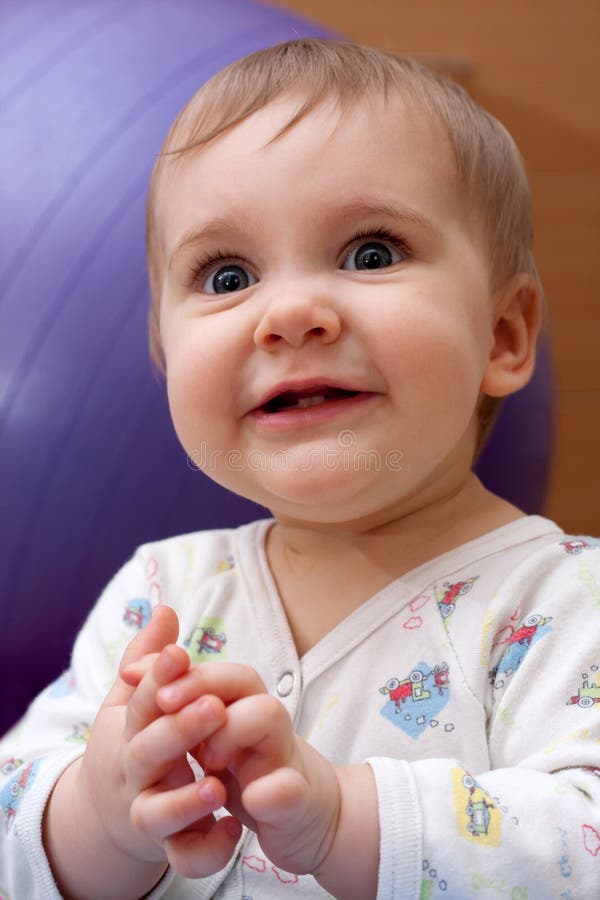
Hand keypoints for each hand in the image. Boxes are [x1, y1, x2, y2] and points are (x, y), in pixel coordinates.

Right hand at [70, 607, 240, 884]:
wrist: (108, 817)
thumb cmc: (131, 744)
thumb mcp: (129, 702)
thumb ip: (149, 659)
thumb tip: (166, 609)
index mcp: (127, 731)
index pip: (139, 699)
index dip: (158, 675)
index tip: (179, 653)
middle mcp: (133, 771)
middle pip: (148, 751)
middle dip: (179, 729)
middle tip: (213, 707)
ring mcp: (147, 811)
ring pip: (157, 814)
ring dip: (185, 799)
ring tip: (217, 786)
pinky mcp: (169, 846)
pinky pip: (184, 856)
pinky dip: (206, 849)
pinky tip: (231, 830)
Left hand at [154, 662, 341, 878]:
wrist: (300, 810)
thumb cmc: (245, 760)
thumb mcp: (208, 729)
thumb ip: (174, 693)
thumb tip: (137, 656)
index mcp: (237, 701)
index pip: (212, 666)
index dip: (180, 671)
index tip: (140, 678)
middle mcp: (261, 717)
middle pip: (240, 680)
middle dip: (199, 684)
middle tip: (164, 699)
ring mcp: (281, 754)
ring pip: (266, 717)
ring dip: (231, 730)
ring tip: (205, 759)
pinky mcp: (295, 798)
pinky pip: (288, 791)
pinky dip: (271, 794)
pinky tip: (246, 805)